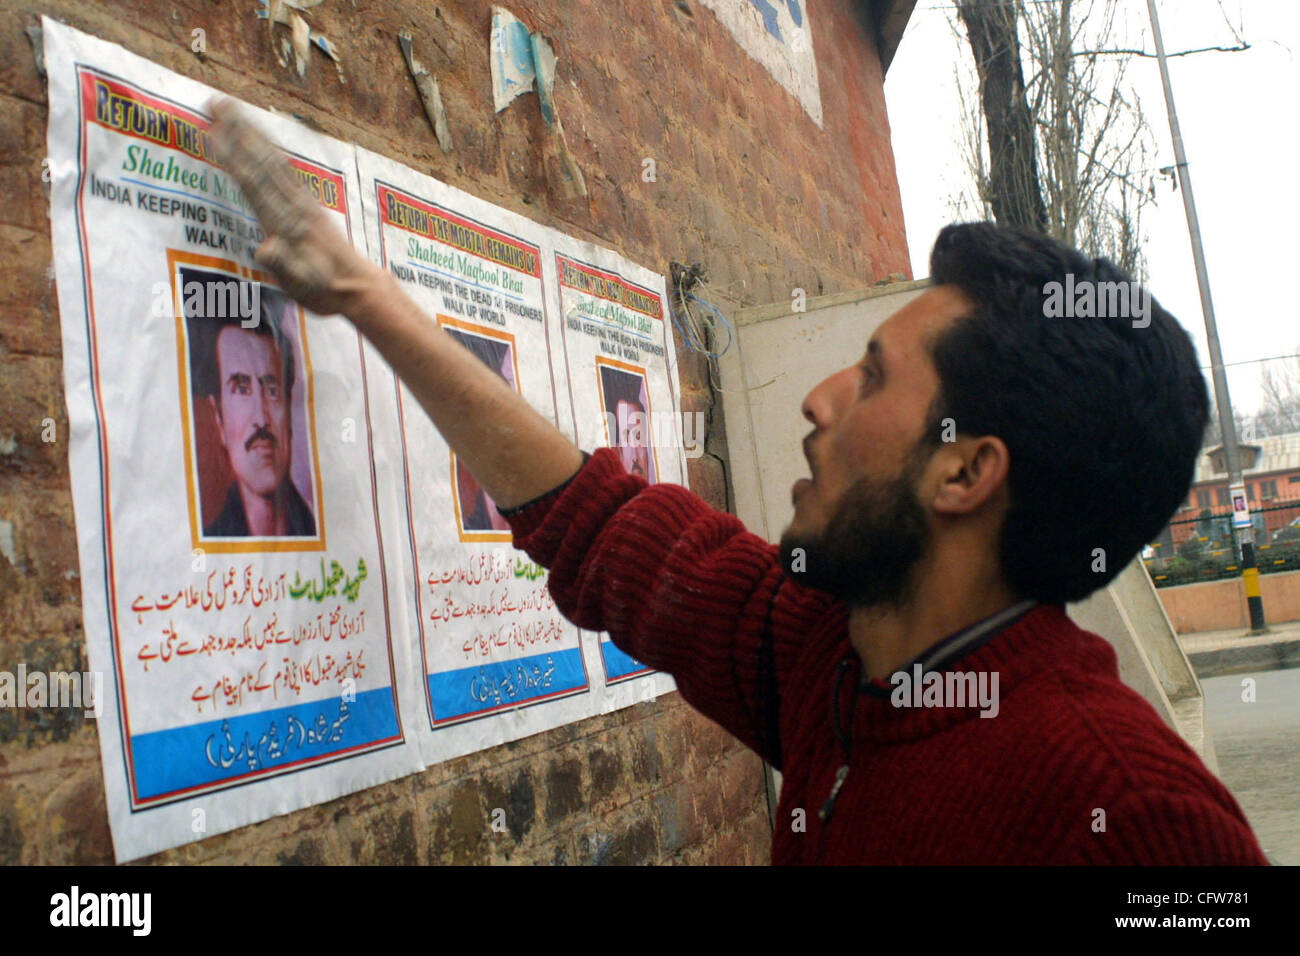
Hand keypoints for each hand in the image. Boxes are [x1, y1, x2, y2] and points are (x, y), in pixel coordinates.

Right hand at [207, 97, 381, 315]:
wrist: (357, 287)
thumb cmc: (324, 291)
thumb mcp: (300, 285)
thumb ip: (283, 266)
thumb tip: (265, 250)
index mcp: (285, 222)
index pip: (253, 182)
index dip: (232, 155)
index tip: (212, 129)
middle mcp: (294, 206)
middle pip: (262, 161)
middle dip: (239, 130)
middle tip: (216, 101)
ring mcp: (303, 203)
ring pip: (274, 159)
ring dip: (252, 132)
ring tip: (233, 108)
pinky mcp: (310, 205)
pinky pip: (286, 170)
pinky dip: (271, 149)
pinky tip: (264, 138)